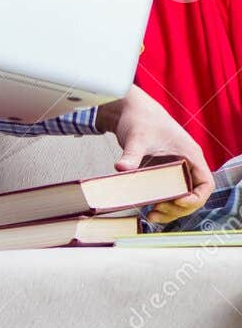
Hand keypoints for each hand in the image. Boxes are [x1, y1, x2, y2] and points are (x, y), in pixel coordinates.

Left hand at [95, 84, 214, 222]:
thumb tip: (121, 168)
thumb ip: (131, 155)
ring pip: (181, 196)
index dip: (196, 197)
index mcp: (190, 155)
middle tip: (156, 213)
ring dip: (170, 210)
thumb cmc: (139, 119)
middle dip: (178, 208)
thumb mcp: (136, 138)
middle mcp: (187, 164)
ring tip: (151, 216)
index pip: (206, 183)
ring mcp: (176, 169)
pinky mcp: (163, 172)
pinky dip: (161, 203)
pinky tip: (146, 209)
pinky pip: (168, 192)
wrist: (130, 110)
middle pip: (194, 195)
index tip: (177, 202)